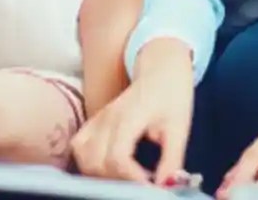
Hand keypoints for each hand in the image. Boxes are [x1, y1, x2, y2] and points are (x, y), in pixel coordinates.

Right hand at [71, 40, 193, 184]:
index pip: (117, 157)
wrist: (162, 70)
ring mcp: (97, 120)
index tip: (150, 188)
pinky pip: (79, 148)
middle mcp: (107, 118)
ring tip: (127, 178)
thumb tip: (166, 187)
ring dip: (101, 174)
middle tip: (141, 184)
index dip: (131, 179)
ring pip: (83, 158)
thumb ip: (172, 160)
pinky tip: (111, 168)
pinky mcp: (92, 122)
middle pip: (97, 162)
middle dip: (117, 181)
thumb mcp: (179, 128)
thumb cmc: (172, 95)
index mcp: (129, 117)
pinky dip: (89, 164)